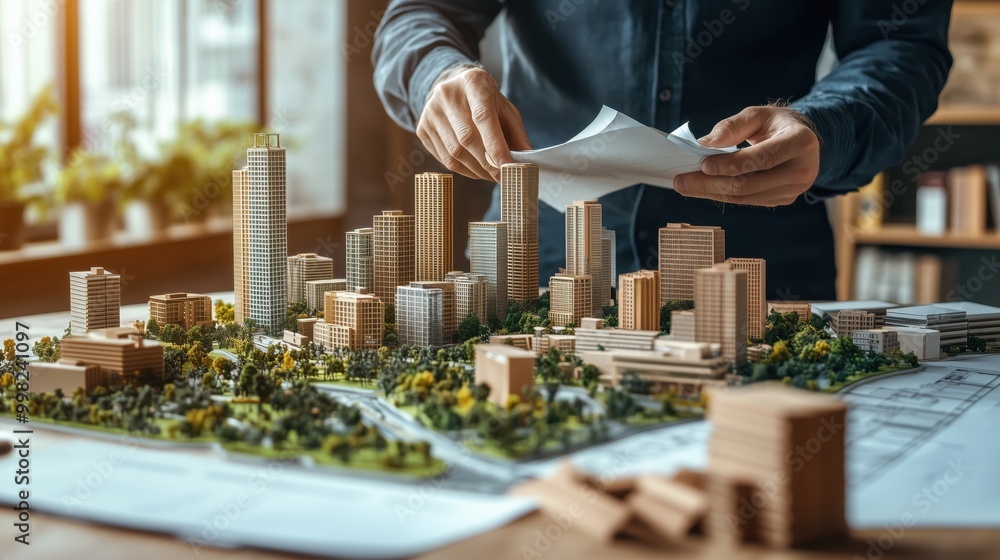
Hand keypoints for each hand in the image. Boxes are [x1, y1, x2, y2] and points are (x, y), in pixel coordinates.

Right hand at [417, 66, 531, 181]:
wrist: (453, 87)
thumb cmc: (486, 101)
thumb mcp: (505, 110)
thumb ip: (516, 135)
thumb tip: (525, 164)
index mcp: (473, 83)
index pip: (483, 117)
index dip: (495, 145)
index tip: (508, 167)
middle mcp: (447, 94)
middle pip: (467, 138)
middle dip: (488, 163)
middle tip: (503, 178)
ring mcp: (430, 111)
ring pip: (455, 152)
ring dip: (477, 170)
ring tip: (491, 175)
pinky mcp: (422, 127)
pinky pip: (444, 158)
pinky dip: (464, 170)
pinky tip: (476, 170)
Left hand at [673, 106, 820, 206]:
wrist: (802, 140)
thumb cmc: (777, 124)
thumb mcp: (758, 115)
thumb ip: (732, 127)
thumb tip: (705, 145)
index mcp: (801, 142)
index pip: (763, 158)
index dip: (732, 164)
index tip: (703, 165)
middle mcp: (801, 170)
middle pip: (750, 184)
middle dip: (711, 183)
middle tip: (681, 180)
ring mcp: (793, 190)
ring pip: (745, 197)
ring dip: (711, 192)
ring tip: (685, 185)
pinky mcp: (782, 199)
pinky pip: (746, 200)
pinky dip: (722, 194)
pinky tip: (703, 188)